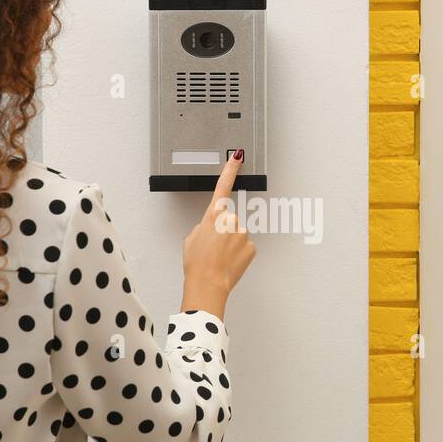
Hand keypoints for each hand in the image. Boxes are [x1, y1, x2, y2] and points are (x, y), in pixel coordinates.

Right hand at [180, 151, 255, 319]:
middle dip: (224, 231)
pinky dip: (239, 254)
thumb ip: (202, 227)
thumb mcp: (190, 239)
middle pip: (230, 220)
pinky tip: (230, 262)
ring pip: (238, 235)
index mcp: (213, 216)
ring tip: (220, 258)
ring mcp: (242, 233)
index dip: (230, 170)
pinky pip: (245, 247)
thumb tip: (210, 229)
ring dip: (231, 244)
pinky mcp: (252, 247)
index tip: (237, 157)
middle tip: (214, 248)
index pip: (223, 186)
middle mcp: (230, 220)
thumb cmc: (196, 264)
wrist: (207, 284)